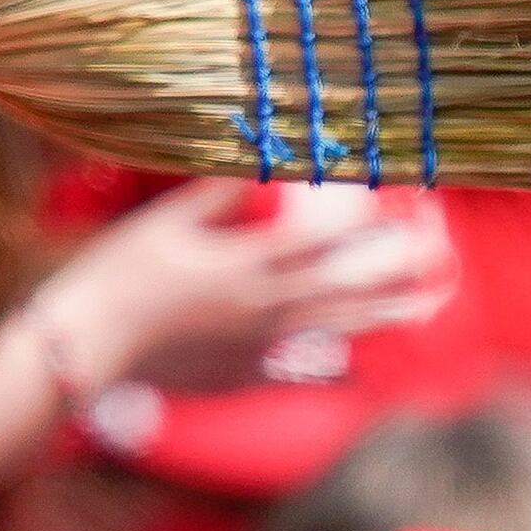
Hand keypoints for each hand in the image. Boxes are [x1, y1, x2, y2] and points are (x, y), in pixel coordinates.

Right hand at [19, 181, 458, 399]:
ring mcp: (260, 345)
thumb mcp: (167, 220)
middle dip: (396, 271)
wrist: (91, 343)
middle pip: (345, 290)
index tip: (400, 201)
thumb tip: (260, 158)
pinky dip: (334, 362)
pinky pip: (302, 366)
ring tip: (425, 304)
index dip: (364, 220)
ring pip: (336, 330)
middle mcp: (264, 308)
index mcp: (246, 265)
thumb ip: (218, 194)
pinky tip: (356, 361)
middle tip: (438, 257)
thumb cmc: (120, 272)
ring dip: (384, 315)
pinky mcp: (246, 372)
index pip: (321, 240)